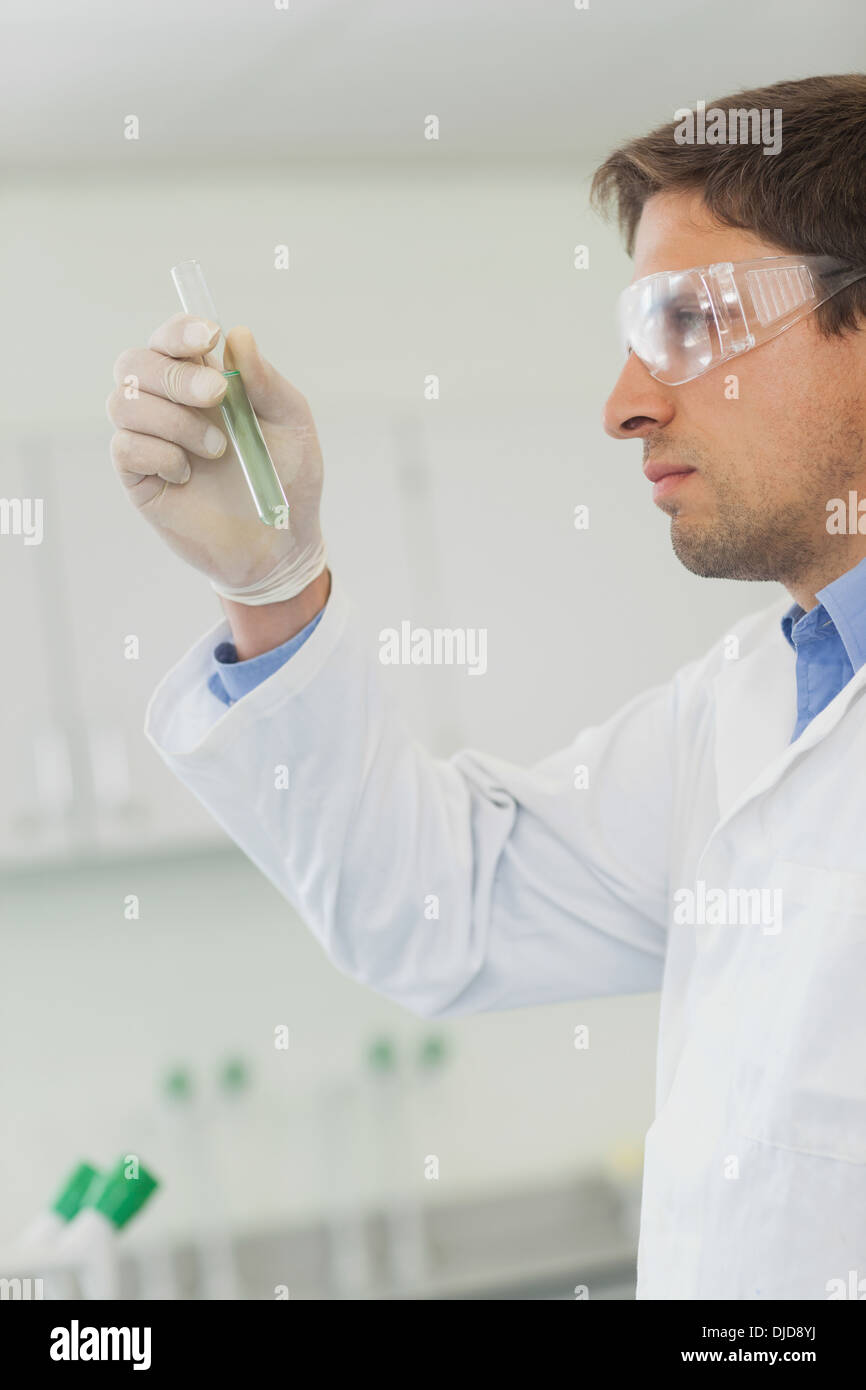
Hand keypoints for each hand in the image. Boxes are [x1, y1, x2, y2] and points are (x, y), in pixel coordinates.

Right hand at [107, 314, 324, 591]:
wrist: (281, 543)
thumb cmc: (289, 479)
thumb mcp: (291, 424)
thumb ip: (265, 381)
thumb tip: (237, 335)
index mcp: (203, 383)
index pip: (170, 340)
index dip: (179, 331)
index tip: (208, 338)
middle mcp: (169, 406)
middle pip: (134, 363)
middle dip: (175, 375)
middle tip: (217, 397)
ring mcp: (151, 441)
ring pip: (123, 402)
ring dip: (173, 419)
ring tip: (216, 450)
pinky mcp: (140, 479)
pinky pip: (125, 447)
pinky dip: (158, 453)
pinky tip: (187, 474)